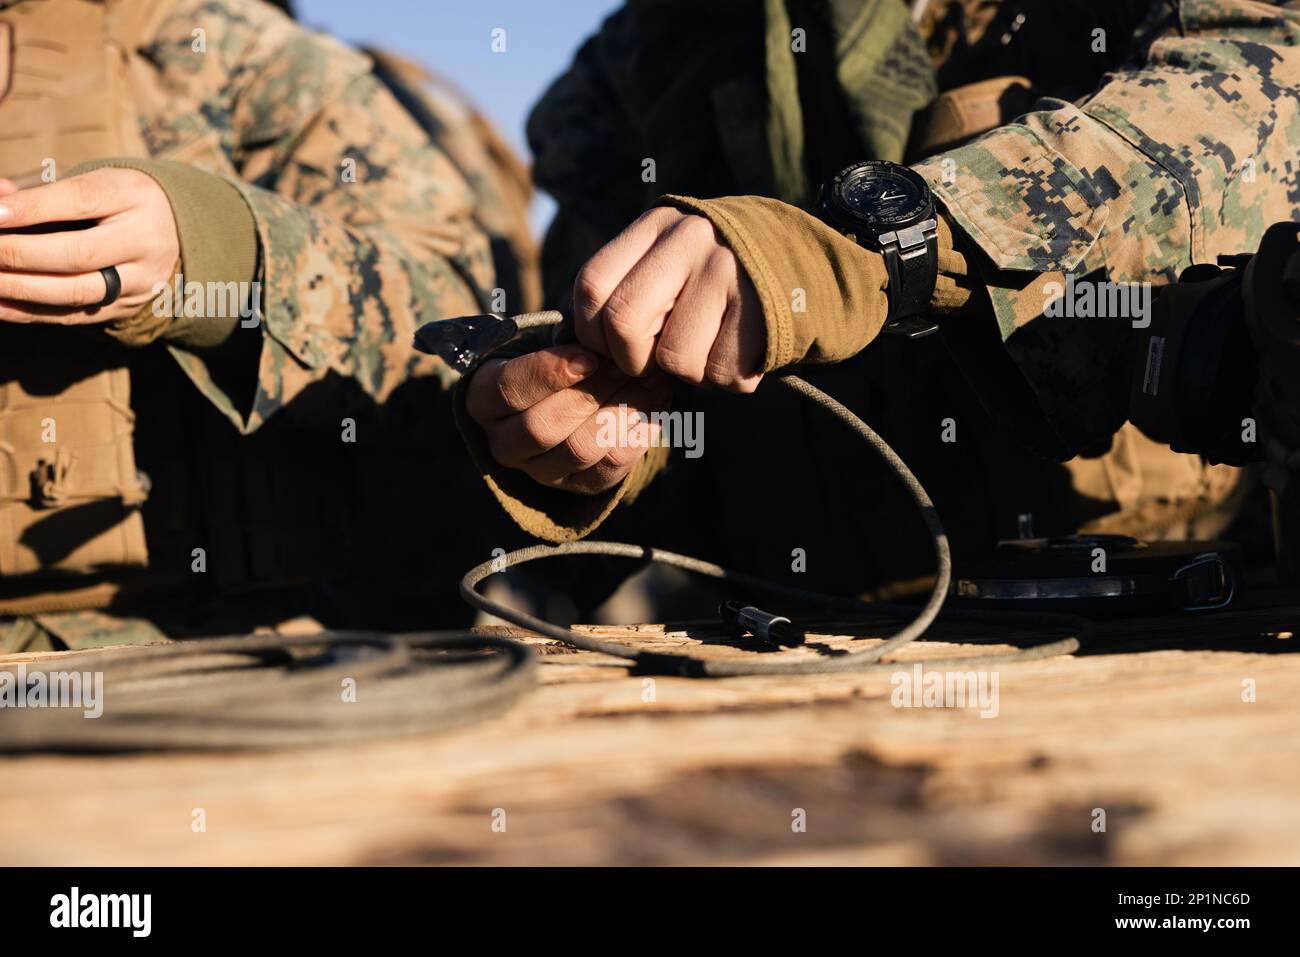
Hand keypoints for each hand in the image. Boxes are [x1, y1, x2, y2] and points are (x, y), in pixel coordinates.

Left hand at [0, 168, 178, 324]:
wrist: (173, 234)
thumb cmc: (116, 202)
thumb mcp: (93, 184)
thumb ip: (43, 193)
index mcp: (134, 197)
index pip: (82, 200)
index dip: (34, 208)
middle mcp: (144, 241)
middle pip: (79, 253)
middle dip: (21, 254)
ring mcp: (140, 280)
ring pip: (77, 291)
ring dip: (22, 288)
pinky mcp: (127, 307)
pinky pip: (75, 315)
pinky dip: (31, 311)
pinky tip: (0, 305)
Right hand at [466, 345, 672, 494]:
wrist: (563, 401)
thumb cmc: (553, 363)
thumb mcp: (547, 345)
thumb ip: (568, 341)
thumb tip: (607, 341)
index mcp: (484, 401)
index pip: (508, 390)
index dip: (549, 373)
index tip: (588, 356)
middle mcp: (503, 443)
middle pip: (543, 426)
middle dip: (591, 393)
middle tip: (626, 365)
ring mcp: (538, 471)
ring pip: (579, 451)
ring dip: (621, 412)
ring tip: (651, 382)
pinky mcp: (575, 487)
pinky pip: (610, 469)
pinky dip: (639, 435)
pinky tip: (657, 406)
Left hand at [573, 206, 763, 391]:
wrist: (803, 264)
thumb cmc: (714, 280)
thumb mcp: (666, 262)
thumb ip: (622, 290)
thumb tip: (567, 347)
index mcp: (656, 225)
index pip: (591, 285)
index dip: (591, 332)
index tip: (612, 347)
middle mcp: (689, 239)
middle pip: (624, 323)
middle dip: (633, 360)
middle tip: (655, 359)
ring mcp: (728, 271)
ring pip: (674, 358)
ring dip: (686, 372)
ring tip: (707, 347)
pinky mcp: (762, 308)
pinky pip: (720, 372)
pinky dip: (725, 379)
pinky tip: (738, 350)